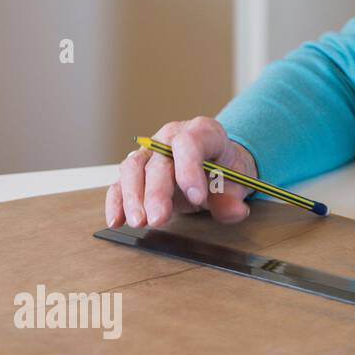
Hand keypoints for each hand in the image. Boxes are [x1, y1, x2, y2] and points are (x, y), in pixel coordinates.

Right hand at [105, 117, 257, 228]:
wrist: (214, 167)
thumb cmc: (224, 171)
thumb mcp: (238, 183)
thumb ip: (233, 198)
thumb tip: (234, 211)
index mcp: (201, 132)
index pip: (189, 142)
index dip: (189, 168)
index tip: (196, 196)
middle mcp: (170, 138)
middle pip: (157, 161)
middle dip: (156, 192)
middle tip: (159, 218)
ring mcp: (149, 154)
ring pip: (132, 168)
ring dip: (132, 197)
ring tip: (138, 222)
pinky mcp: (136, 173)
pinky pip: (119, 184)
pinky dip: (116, 202)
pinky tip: (116, 220)